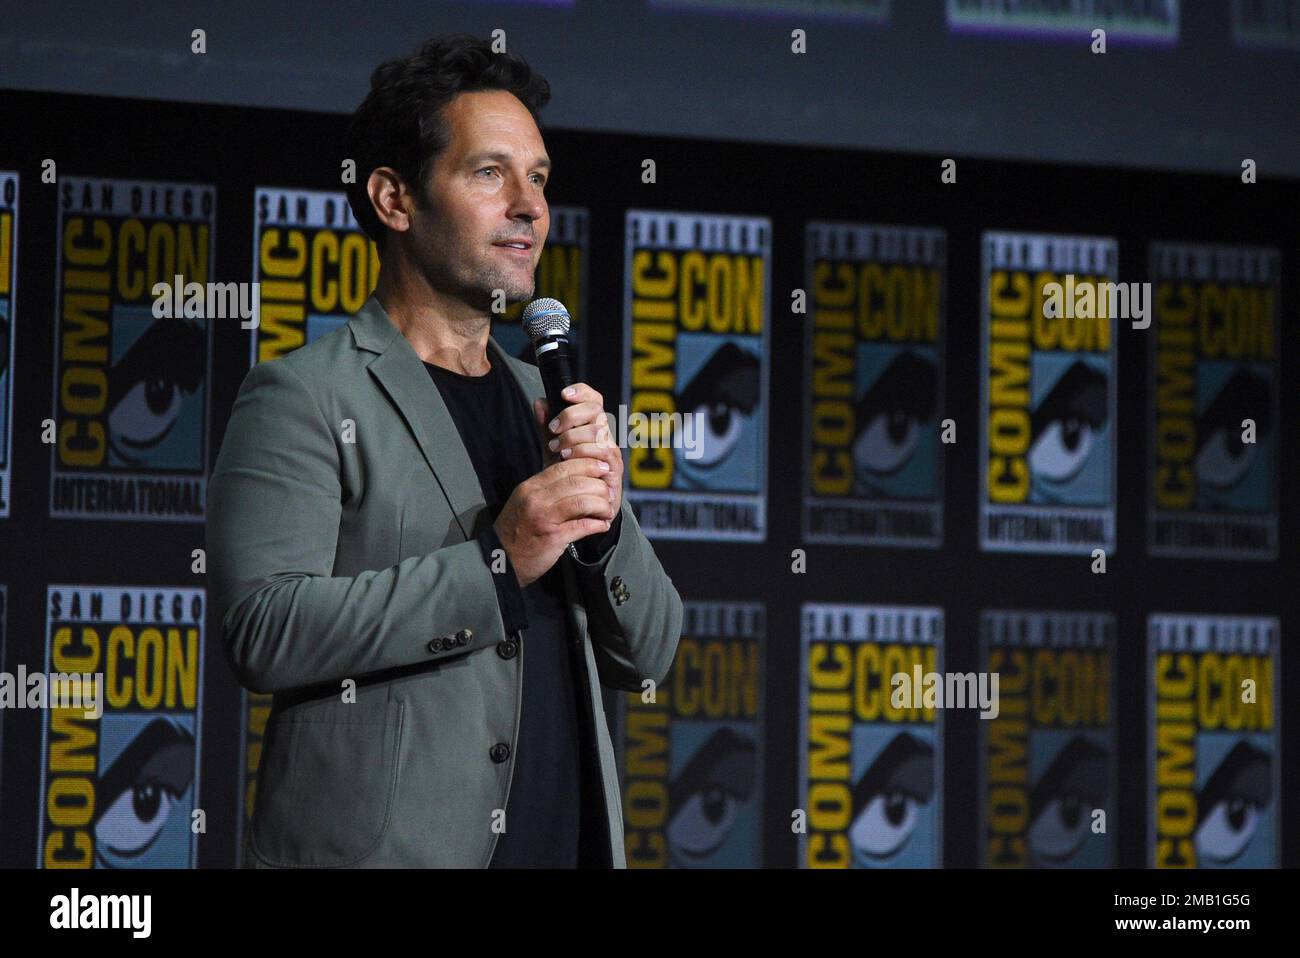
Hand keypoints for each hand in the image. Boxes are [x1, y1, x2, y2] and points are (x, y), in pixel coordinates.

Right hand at [493, 457, 615, 586]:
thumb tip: (577, 477)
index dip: (588, 465)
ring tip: (607, 510)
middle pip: (577, 482)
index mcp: (531, 487)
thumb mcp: (526, 501)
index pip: (564, 467)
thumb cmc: (516, 530)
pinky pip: (583, 527)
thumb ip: (548, 489)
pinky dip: (597, 525)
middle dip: (599, 486)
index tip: (603, 468)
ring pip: (583, 502)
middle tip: (609, 492)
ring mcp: (544, 518)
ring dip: (601, 505)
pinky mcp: (553, 538)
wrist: (501, 558)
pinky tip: (602, 525)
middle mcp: (537, 499)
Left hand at [533, 382, 623, 518]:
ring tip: (557, 449)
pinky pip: (603, 451)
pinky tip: (567, 459)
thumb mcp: (553, 450)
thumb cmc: (569, 479)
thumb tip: (540, 402)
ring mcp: (611, 451)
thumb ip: (547, 428)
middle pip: (596, 410)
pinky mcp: (615, 468)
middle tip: (554, 430)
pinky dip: (582, 452)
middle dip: (571, 416)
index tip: (564, 394)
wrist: (579, 511)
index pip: (594, 400)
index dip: (582, 392)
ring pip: (598, 430)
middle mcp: (604, 436)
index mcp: (591, 427)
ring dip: (574, 437)